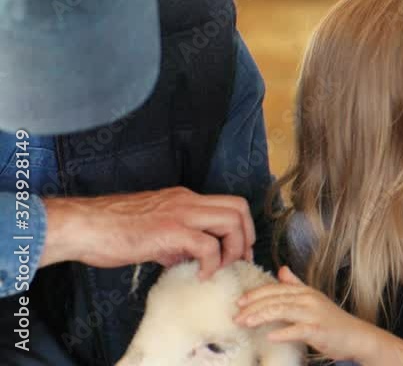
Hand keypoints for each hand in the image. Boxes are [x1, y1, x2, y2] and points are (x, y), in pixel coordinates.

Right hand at [40, 186, 254, 279]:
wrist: (83, 227)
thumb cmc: (110, 231)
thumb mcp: (152, 233)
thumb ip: (175, 242)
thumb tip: (188, 260)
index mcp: (184, 199)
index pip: (229, 204)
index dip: (242, 229)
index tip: (239, 253)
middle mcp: (187, 201)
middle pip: (240, 207)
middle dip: (247, 237)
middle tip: (238, 261)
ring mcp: (180, 213)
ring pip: (232, 220)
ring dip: (234, 248)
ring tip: (218, 268)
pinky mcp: (170, 230)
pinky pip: (208, 245)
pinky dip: (212, 263)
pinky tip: (200, 275)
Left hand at [235, 266, 378, 362]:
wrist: (356, 336)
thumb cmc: (333, 321)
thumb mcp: (313, 298)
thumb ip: (296, 285)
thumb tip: (281, 270)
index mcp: (305, 292)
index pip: (276, 289)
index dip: (256, 294)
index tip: (239, 301)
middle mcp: (309, 299)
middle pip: (275, 299)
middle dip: (253, 306)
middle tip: (236, 315)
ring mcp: (314, 314)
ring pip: (282, 311)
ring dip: (261, 316)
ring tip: (245, 323)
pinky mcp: (318, 330)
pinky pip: (298, 330)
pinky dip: (283, 332)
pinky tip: (270, 336)